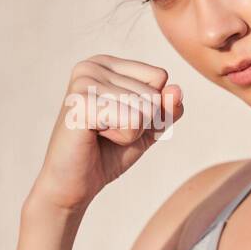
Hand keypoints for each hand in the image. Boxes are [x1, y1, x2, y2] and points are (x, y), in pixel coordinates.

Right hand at [29, 54, 183, 213]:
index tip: (118, 120)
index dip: (149, 108)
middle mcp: (92, 66)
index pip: (159, 76)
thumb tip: (177, 90)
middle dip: (140, 123)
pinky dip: (124, 137)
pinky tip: (96, 138)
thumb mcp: (147, 127)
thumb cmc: (107, 153)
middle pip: (153, 93)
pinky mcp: (81, 103)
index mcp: (105, 64)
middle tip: (107, 133)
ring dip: (131, 132)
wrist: (73, 186)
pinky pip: (134, 120)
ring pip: (146, 107)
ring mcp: (84, 82)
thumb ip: (167, 108)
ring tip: (101, 135)